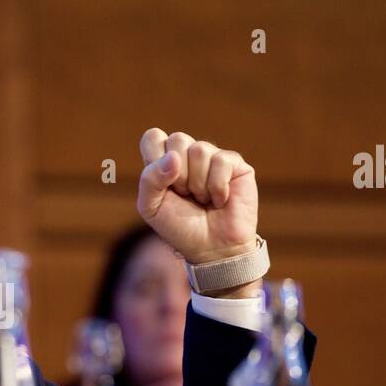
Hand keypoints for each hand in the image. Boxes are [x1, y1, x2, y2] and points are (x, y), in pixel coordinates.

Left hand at [137, 129, 259, 271]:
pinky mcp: (235, 165)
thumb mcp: (150, 207)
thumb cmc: (179, 227)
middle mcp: (188, 155)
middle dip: (178, 175)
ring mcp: (213, 158)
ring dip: (198, 184)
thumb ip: (149, 179)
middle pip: (177, 139)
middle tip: (185, 195)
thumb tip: (173, 157)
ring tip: (203, 200)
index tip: (163, 184)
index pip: (153, 137)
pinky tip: (220, 200)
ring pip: (200, 150)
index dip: (155, 158)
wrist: (210, 249)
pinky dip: (217, 187)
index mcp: (164, 161)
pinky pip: (221, 161)